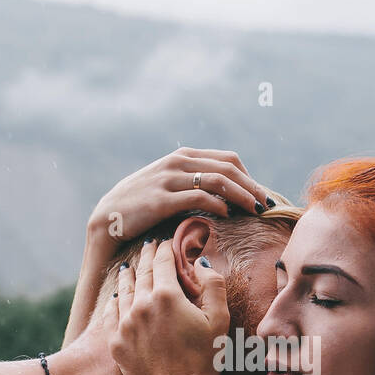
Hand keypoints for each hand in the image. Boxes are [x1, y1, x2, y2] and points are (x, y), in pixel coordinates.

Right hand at [87, 148, 269, 256]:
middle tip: (267, 205)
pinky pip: (198, 197)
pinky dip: (218, 205)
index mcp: (182, 156)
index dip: (249, 177)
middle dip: (252, 186)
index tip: (260, 196)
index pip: (227, 159)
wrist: (108, 217)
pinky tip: (228, 215)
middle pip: (228, 168)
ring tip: (255, 210)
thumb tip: (223, 194)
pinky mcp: (161, 199)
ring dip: (242, 196)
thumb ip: (191, 181)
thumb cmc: (141, 206)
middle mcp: (177, 163)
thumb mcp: (167, 185)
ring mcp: (169, 179)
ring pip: (217, 180)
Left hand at [104, 240, 228, 374]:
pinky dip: (116, 301)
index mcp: (167, 296)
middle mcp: (141, 305)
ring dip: (128, 276)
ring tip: (130, 267)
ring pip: (124, 291)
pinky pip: (112, 314)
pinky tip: (118, 298)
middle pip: (142, 273)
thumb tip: (200, 263)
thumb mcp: (219, 320)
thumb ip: (213, 285)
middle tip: (148, 246)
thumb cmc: (204, 360)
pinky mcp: (117, 341)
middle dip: (146, 257)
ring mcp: (125, 324)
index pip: (163, 262)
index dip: (165, 249)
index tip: (166, 243)